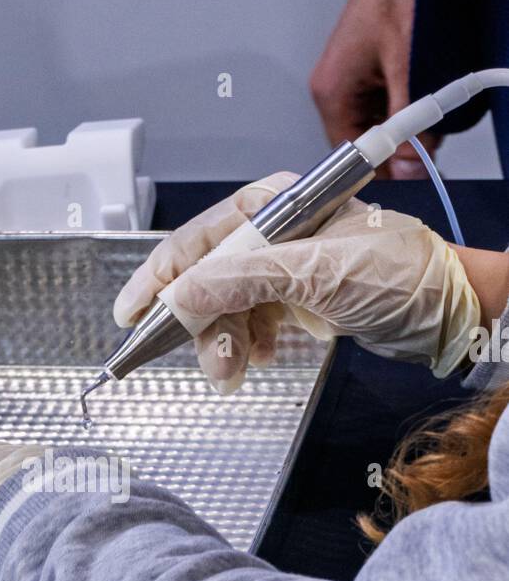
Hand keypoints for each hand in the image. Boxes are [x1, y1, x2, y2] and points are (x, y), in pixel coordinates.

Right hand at [157, 198, 481, 384]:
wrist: (451, 309)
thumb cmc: (399, 275)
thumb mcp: (315, 273)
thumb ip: (241, 281)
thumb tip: (179, 296)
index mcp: (272, 208)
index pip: (197, 241)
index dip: (159, 278)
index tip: (130, 316)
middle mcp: (272, 233)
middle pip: (207, 279)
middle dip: (200, 325)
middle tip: (210, 364)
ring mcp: (285, 268)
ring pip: (227, 308)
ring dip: (224, 343)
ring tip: (234, 372)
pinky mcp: (299, 298)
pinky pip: (252, 323)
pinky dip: (248, 345)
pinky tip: (260, 358)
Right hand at [310, 0, 437, 179]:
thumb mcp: (409, 63)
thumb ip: (410, 117)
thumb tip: (414, 162)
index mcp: (332, 93)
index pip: (351, 156)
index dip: (385, 169)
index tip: (418, 172)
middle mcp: (334, 93)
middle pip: (364, 145)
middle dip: (400, 145)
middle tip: (434, 135)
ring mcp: (349, 84)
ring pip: (378, 127)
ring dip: (406, 124)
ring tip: (430, 100)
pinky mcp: (365, 74)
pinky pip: (384, 106)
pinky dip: (406, 106)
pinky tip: (423, 90)